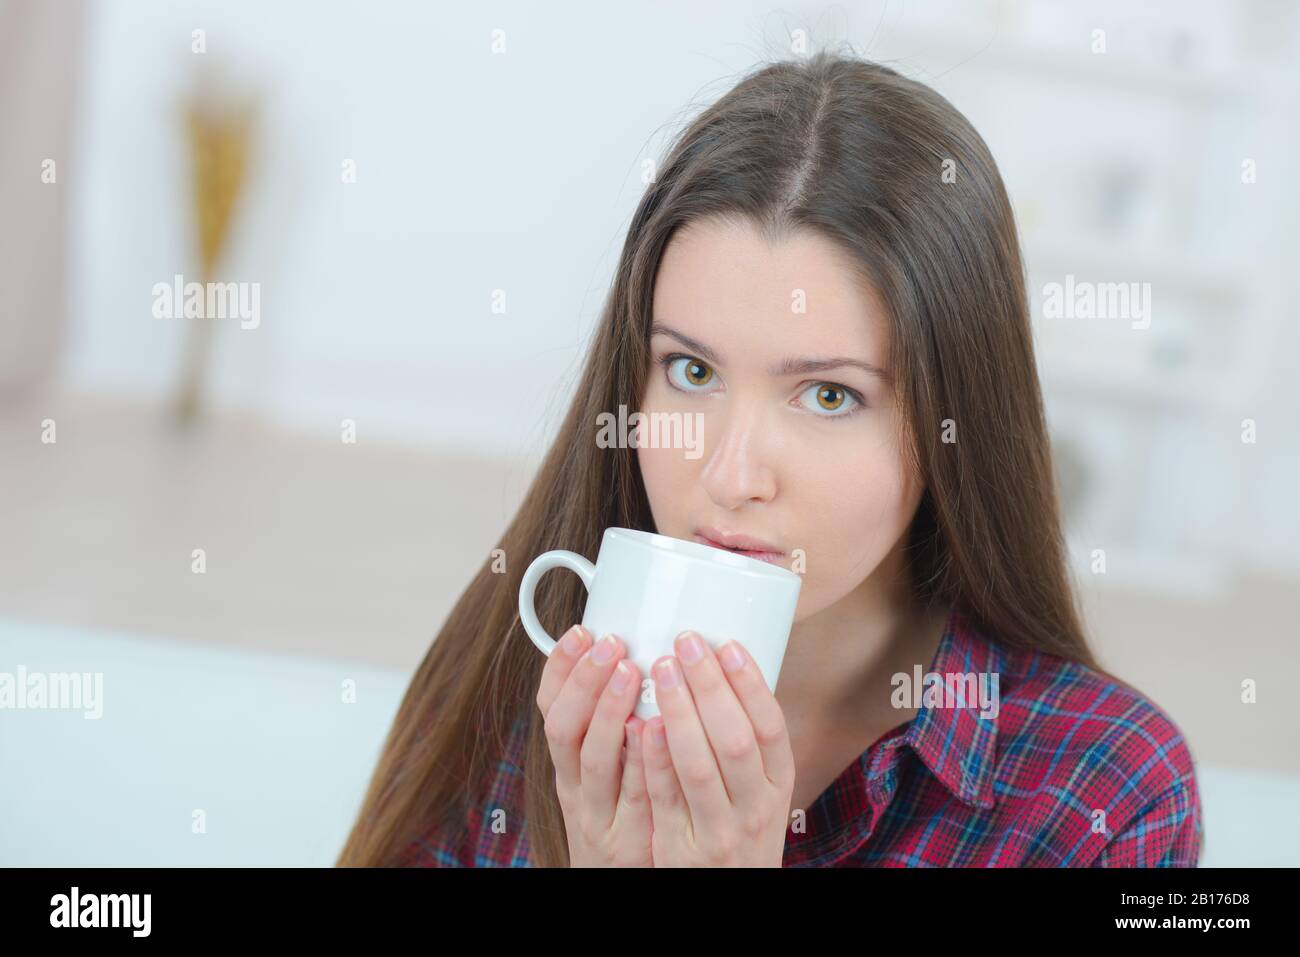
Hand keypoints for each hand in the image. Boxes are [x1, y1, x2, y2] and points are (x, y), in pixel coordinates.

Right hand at [536, 625, 652, 866]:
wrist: (624, 883)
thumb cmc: (622, 820)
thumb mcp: (603, 772)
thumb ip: (611, 725)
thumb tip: (630, 658)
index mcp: (568, 765)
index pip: (549, 708)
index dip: (560, 668)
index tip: (580, 631)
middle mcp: (576, 788)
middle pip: (565, 728)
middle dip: (585, 680)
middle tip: (611, 644)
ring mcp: (602, 816)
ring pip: (595, 760)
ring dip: (610, 711)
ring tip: (630, 673)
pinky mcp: (633, 841)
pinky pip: (637, 796)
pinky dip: (642, 761)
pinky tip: (654, 731)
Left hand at [639, 631, 794, 866]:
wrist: (731, 894)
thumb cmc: (740, 829)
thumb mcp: (760, 789)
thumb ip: (747, 742)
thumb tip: (724, 672)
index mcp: (776, 783)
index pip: (770, 726)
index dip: (749, 683)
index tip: (727, 645)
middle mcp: (753, 808)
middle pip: (735, 739)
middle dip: (710, 685)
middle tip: (686, 644)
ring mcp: (717, 831)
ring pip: (698, 766)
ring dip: (679, 712)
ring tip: (661, 669)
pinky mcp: (679, 850)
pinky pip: (664, 798)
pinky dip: (652, 759)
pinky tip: (642, 722)